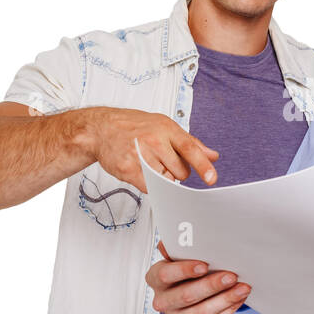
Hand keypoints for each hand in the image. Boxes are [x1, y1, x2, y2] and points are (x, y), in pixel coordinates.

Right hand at [81, 108, 218, 192]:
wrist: (100, 129)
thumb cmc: (133, 126)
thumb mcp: (164, 125)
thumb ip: (190, 142)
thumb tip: (212, 156)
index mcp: (166, 128)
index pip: (190, 148)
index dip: (203, 165)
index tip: (211, 178)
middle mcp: (154, 141)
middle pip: (181, 171)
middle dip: (177, 171)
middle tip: (163, 160)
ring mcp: (141, 156)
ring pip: (167, 181)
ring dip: (163, 178)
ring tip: (150, 163)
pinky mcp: (129, 170)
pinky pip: (151, 188)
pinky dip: (150, 184)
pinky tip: (142, 170)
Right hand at [146, 241, 249, 313]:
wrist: (189, 284)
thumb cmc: (185, 265)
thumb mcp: (179, 252)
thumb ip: (179, 244)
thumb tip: (181, 232)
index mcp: (155, 278)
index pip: (165, 274)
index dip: (184, 270)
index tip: (204, 265)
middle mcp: (162, 300)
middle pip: (186, 296)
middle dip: (211, 286)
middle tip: (232, 276)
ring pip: (201, 313)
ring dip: (225, 300)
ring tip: (243, 288)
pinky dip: (226, 312)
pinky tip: (238, 300)